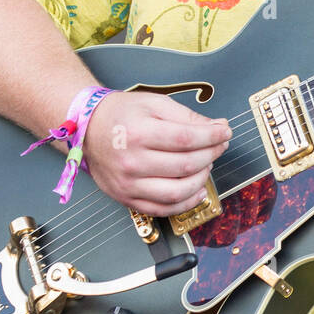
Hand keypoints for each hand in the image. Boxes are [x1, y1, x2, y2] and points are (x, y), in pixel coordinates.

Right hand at [82, 90, 230, 216]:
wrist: (88, 130)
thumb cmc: (121, 115)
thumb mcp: (155, 104)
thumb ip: (187, 116)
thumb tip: (218, 127)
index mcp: (138, 133)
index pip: (186, 139)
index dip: (213, 137)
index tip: (225, 132)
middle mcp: (131, 161)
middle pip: (185, 165)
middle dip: (211, 155)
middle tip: (219, 146)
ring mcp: (128, 184)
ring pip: (177, 192)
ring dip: (202, 180)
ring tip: (207, 165)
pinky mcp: (127, 199)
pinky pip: (162, 209)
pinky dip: (185, 203)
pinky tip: (197, 191)